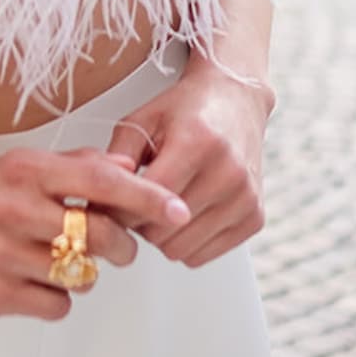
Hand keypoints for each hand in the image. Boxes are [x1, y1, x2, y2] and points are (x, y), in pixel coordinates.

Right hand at [0, 146, 192, 320]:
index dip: (146, 198)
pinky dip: (57, 298)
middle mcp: (13, 209)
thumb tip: (131, 168)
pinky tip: (35, 280)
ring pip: (81, 276)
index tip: (178, 210)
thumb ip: (80, 166)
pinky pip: (57, 305)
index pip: (100, 181)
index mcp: (27, 171)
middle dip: (122, 246)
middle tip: (120, 247)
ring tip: (59, 259)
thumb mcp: (26, 166)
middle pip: (98, 236)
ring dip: (84, 273)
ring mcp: (1, 254)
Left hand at [104, 65, 274, 268]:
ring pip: (182, 250)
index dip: (122, 207)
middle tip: (137, 204)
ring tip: (160, 207)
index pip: (150, 199)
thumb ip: (116, 156)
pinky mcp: (255, 217)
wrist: (235, 101)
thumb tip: (100, 199)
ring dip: (163, 237)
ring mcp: (246, 197)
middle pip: (165, 231)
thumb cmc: (185, 110)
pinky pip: (204, 256)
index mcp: (198, 141)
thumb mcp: (141, 119)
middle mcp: (229, 171)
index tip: (111, 203)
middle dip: (141, 223)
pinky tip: (184, 214)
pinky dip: (187, 243)